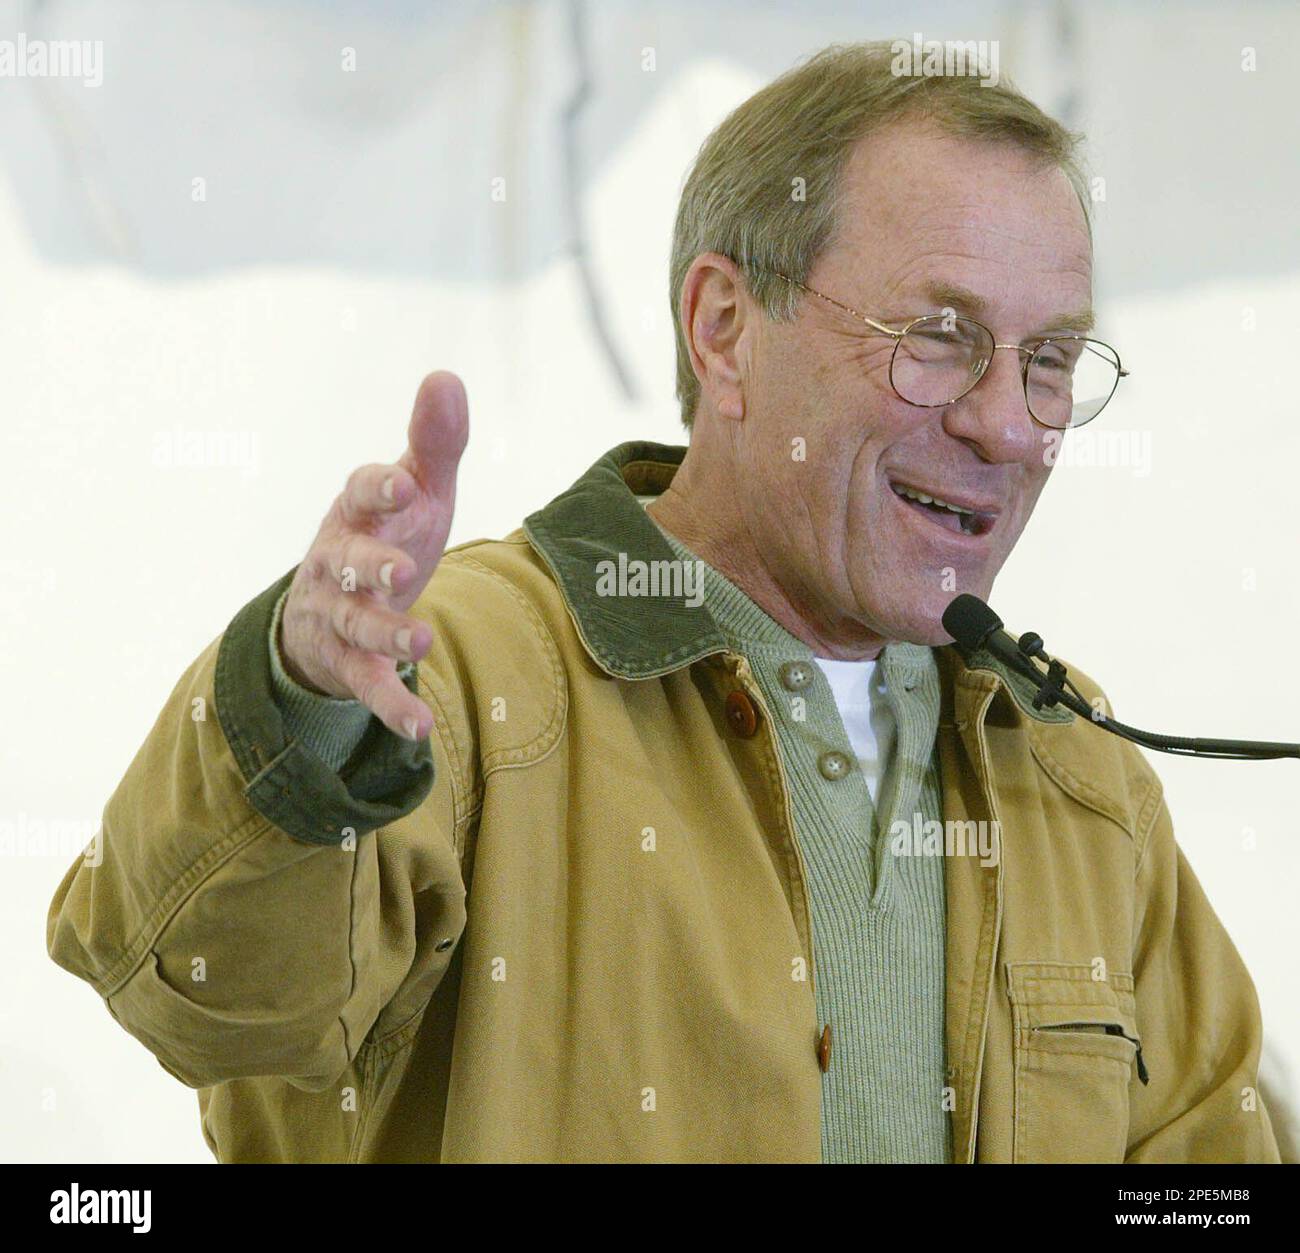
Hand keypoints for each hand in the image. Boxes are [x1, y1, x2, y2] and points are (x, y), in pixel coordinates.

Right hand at [279, 371, 468, 739]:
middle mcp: (338, 561)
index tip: (406, 484)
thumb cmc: (386, 535)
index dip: (382, 488)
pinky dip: (390, 704)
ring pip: (355, 624)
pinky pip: (367, 684)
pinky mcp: (348, 662)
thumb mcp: (416, 491)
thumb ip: (434, 443)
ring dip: (386, 632)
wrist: (332, 606)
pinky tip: (419, 727)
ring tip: (421, 640)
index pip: (363, 491)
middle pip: (349, 562)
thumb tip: (446, 375)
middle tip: (404, 572)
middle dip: (373, 566)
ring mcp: (339, 614)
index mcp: (357, 512)